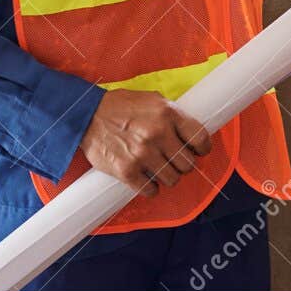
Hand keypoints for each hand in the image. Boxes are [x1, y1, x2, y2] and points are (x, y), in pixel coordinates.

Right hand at [79, 89, 211, 197]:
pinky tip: (147, 180)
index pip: (200, 138)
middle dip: (184, 164)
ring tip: (160, 170)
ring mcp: (142, 154)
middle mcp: (158, 134)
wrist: (86, 115)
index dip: (203, 148)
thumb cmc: (121, 106)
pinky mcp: (126, 171)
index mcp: (167, 114)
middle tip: (176, 161)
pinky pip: (151, 190)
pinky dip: (151, 188)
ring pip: (172, 179)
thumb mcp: (153, 100)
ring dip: (168, 177)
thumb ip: (173, 115)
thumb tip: (191, 132)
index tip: (199, 151)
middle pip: (188, 163)